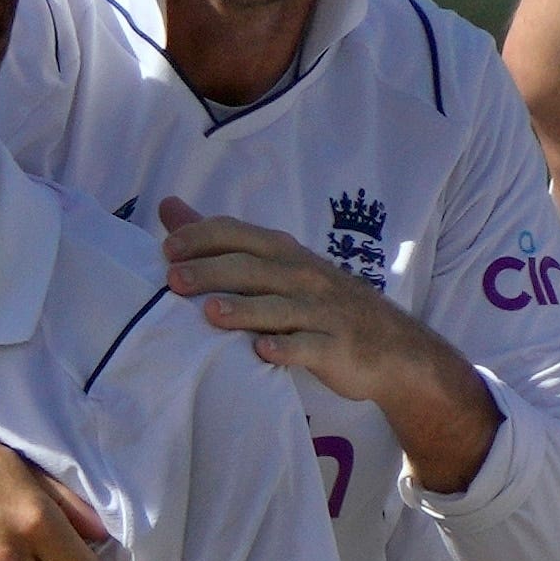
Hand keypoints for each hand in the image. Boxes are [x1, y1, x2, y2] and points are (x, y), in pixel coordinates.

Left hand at [158, 196, 494, 478]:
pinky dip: (286, 349)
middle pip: (251, 269)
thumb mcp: (279, 265)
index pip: (239, 235)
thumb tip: (169, 208)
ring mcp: (320, 313)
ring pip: (277, 308)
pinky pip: (307, 347)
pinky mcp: (334, 347)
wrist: (392, 346)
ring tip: (211, 314)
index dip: (203, 238)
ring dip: (244, 310)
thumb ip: (222, 240)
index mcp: (284, 254)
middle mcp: (302, 277)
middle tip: (173, 281)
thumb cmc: (320, 302)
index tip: (167, 249)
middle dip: (212, 272)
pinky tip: (262, 352)